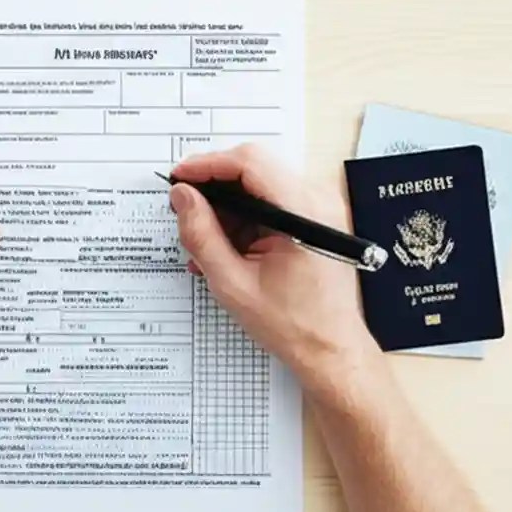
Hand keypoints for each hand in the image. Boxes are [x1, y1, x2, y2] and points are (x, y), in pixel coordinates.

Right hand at [170, 145, 383, 401]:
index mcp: (304, 212)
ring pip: (260, 183)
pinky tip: (227, 248)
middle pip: (254, 167)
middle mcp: (318, 200)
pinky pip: (272, 201)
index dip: (208, 165)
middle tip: (185, 208)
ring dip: (227, 207)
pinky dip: (244, 218)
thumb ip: (202, 235)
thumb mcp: (233, 283)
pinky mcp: (315, 218)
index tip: (180, 178)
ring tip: (205, 243)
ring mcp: (319, 207)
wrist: (330, 348)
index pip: (249, 163)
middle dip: (214, 186)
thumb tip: (183, 197)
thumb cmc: (293, 324)